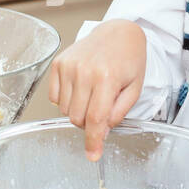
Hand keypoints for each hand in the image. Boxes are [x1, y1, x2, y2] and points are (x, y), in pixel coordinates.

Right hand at [48, 19, 146, 159]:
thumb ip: (118, 113)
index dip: (93, 141)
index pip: (95, 119)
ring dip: (77, 111)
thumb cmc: (128, 60)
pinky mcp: (58, 63)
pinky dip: (66, 100)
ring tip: (92, 95)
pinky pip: (54, 97)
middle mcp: (84, 71)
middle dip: (88, 123)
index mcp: (107, 78)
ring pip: (64, 110)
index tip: (92, 155)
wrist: (117, 33)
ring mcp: (69, 66)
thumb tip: (102, 133)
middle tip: (101, 110)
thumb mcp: (134, 88)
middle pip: (77, 118)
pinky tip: (80, 88)